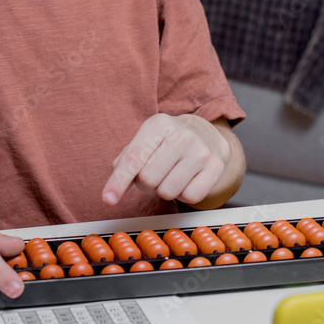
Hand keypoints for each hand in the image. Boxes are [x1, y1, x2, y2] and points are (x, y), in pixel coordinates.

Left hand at [101, 113, 230, 207]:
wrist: (207, 134)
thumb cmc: (168, 141)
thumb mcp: (146, 139)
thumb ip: (127, 159)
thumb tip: (115, 184)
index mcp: (159, 124)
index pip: (134, 158)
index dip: (118, 181)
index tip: (108, 199)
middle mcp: (182, 135)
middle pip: (148, 179)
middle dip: (145, 183)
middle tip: (154, 172)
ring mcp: (201, 151)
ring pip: (168, 192)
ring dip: (163, 189)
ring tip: (170, 174)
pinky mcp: (215, 167)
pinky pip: (189, 198)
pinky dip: (183, 194)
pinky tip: (186, 179)